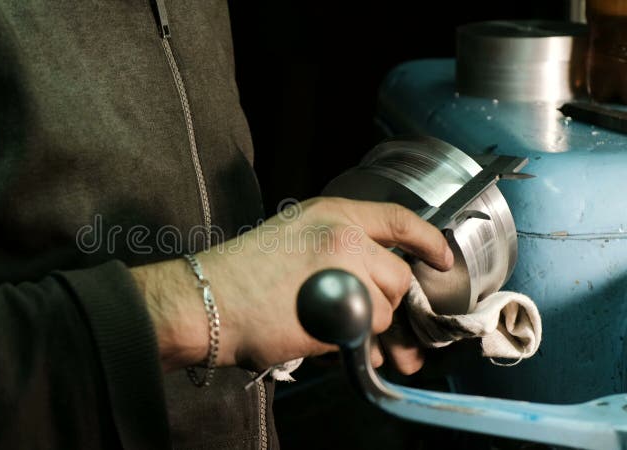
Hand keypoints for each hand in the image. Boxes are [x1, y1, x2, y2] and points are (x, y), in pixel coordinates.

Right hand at [133, 198, 452, 374]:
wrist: (206, 300)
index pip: (398, 219)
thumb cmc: (241, 271)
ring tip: (322, 321)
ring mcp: (344, 277)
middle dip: (382, 298)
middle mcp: (345, 239)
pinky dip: (352, 346)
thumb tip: (377, 277)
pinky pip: (366, 340)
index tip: (441, 259)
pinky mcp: (339, 318)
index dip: (427, 241)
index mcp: (334, 214)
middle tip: (349, 309)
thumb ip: (340, 245)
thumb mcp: (293, 234)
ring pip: (384, 311)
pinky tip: (321, 337)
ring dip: (363, 324)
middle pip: (398, 276)